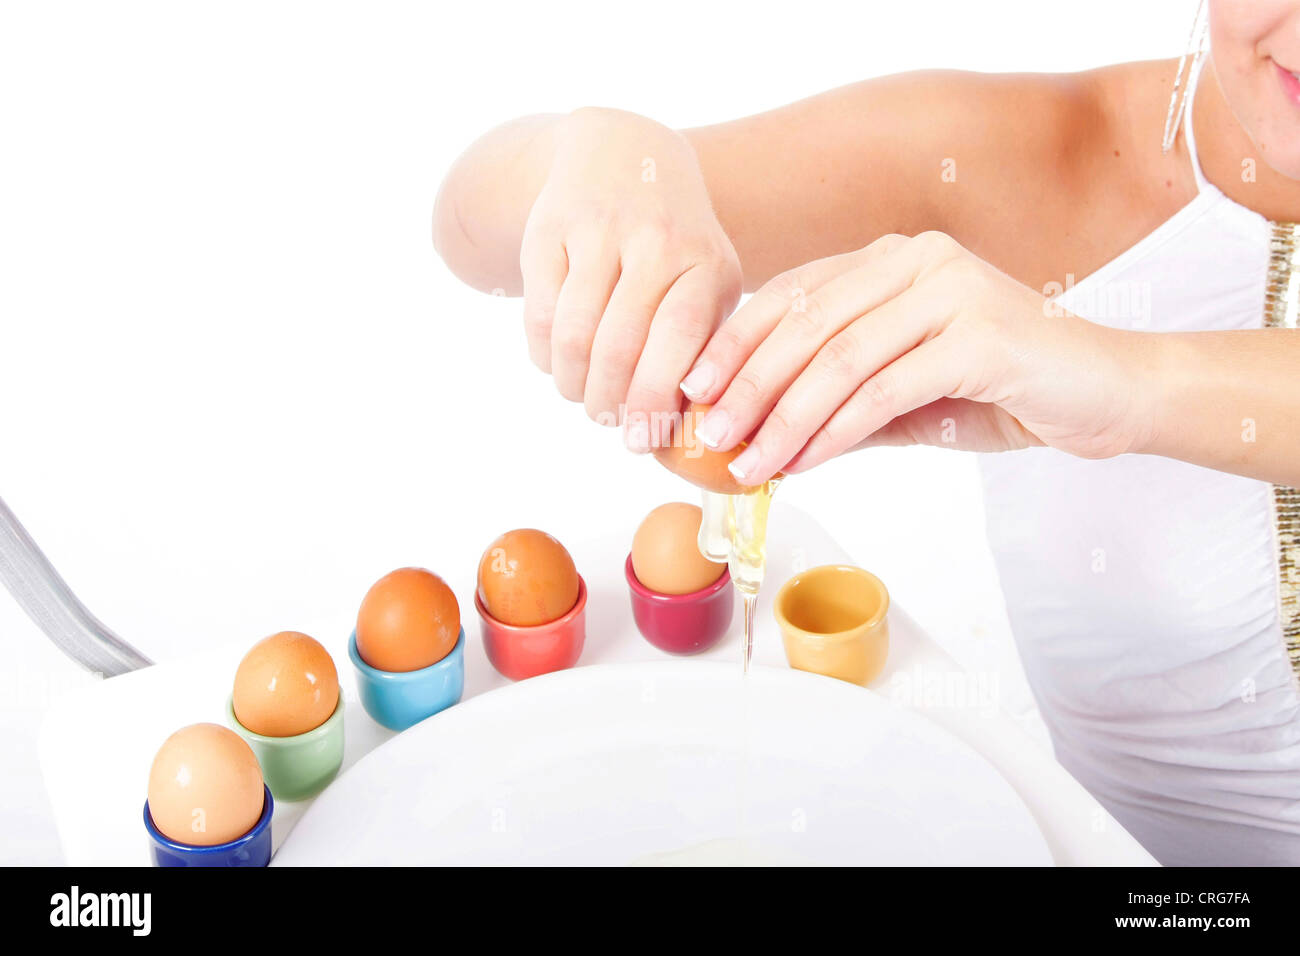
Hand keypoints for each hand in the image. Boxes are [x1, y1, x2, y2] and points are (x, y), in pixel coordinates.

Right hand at [520, 108, 740, 449]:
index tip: (642, 441)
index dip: (655, 398)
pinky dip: (544, 356)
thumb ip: (704, 348)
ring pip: (573, 335)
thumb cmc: (674, 245)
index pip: (679, 339)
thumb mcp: (707, 280)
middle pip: (619, 346)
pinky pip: (539, 315)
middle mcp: (655, 239)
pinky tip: (558, 364)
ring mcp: (598, 229)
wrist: (623, 153)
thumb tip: (688, 437)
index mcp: (706, 261)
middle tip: (608, 424)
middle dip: (608, 403)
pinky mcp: (548, 228)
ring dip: (574, 385)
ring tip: (584, 397)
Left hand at [679, 231, 1154, 483]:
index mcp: (894, 258)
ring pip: (839, 357)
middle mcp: (918, 259)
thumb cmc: (1003, 391)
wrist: (1107, 395)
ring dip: (783, 417)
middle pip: (806, 322)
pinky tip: (804, 462)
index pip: (793, 293)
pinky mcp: (981, 336)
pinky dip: (836, 430)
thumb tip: (759, 437)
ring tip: (747, 464)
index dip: (735, 341)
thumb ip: (840, 402)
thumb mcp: (905, 394)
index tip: (692, 389)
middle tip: (707, 435)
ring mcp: (952, 290)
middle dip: (747, 384)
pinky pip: (885, 387)